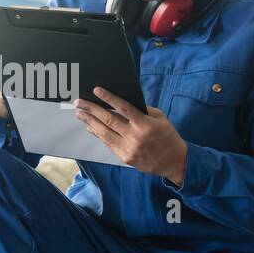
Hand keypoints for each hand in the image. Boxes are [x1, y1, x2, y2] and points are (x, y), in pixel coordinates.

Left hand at [74, 87, 188, 184]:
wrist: (174, 162)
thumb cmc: (168, 137)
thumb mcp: (160, 119)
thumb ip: (143, 110)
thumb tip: (122, 103)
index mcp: (145, 124)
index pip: (123, 108)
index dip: (109, 98)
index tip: (97, 90)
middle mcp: (135, 137)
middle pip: (108, 120)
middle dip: (91, 109)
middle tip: (79, 102)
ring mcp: (128, 148)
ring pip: (104, 133)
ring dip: (90, 122)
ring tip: (79, 113)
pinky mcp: (125, 157)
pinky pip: (108, 143)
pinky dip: (97, 134)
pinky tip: (90, 126)